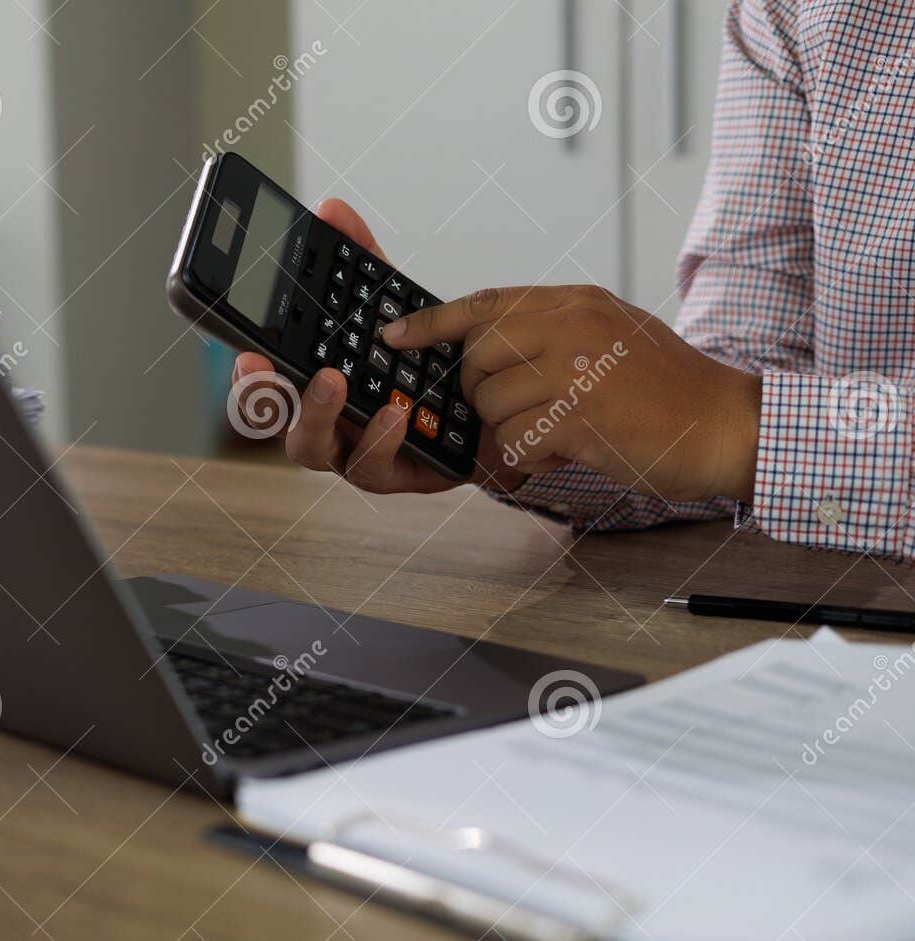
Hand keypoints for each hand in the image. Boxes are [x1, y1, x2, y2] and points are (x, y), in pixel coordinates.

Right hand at [230, 199, 526, 496]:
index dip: (247, 371)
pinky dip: (379, 441)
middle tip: (263, 366)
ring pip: (312, 450)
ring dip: (315, 416)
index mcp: (315, 385)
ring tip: (333, 381)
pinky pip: (374, 468)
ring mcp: (355, 452)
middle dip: (261, 395)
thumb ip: (364, 259)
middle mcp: (327, 423)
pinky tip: (394, 414)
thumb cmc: (428, 364)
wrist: (493, 406)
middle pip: (273, 418)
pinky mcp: (396, 474)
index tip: (244, 349)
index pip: (267, 380)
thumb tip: (331, 210)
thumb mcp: (396, 303)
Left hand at [381, 284, 761, 501]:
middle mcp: (571, 325)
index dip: (432, 322)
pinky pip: (514, 440)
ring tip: (559, 429)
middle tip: (524, 408)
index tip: (395, 334)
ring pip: (490, 403)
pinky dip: (530, 456)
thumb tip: (487, 343)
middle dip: (483, 392)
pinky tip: (568, 450)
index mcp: (575, 302)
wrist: (727, 425)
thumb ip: (553, 330)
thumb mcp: (611, 333)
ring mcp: (574, 368)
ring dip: (511, 428)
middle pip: (475, 357)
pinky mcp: (578, 416)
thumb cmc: (667, 389)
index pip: (484, 302)